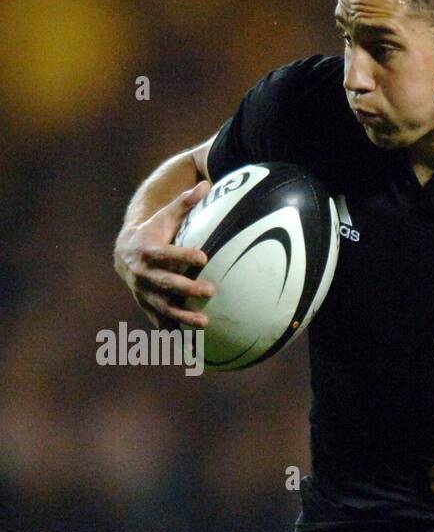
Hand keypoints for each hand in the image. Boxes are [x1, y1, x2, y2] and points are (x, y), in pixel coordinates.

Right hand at [114, 181, 214, 328]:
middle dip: (186, 288)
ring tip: (205, 323)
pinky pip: (161, 323)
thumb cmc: (154, 231)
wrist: (124, 253)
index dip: (183, 255)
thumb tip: (207, 184)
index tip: (204, 257)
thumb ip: (185, 203)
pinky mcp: (148, 307)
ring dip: (183, 317)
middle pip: (165, 282)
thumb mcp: (166, 217)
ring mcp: (144, 293)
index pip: (166, 253)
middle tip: (210, 291)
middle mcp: (143, 273)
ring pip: (163, 306)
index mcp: (147, 249)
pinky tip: (192, 348)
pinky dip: (174, 335)